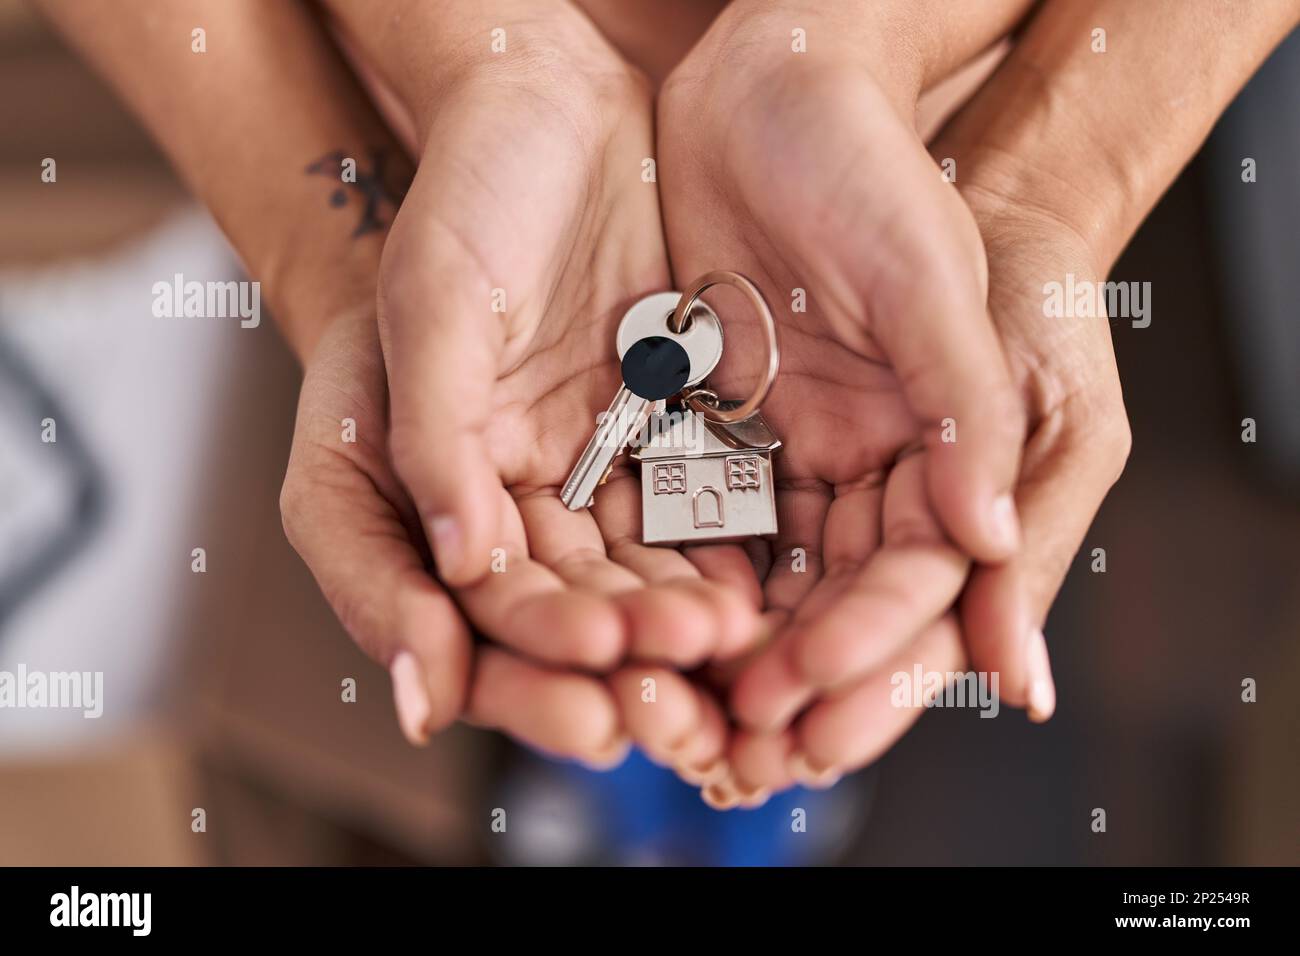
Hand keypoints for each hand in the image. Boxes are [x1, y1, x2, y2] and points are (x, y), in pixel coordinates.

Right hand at [322, 0, 764, 676]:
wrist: (555, 114)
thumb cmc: (465, 201)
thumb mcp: (431, 307)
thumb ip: (437, 439)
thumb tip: (457, 566)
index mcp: (444, 483)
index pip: (486, 598)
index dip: (541, 648)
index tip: (601, 687)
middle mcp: (527, 494)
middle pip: (577, 605)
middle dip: (631, 656)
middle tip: (689, 700)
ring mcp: (605, 467)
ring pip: (650, 570)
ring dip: (692, 621)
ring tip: (742, 651)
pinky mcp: (676, 435)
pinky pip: (712, 509)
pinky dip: (738, 553)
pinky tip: (775, 591)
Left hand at [657, 2, 1035, 772]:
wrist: (776, 92)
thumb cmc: (874, 169)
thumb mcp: (931, 278)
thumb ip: (965, 408)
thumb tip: (996, 548)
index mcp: (941, 440)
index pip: (915, 571)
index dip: (868, 643)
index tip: (808, 699)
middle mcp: (869, 460)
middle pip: (836, 596)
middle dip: (791, 671)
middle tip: (738, 743)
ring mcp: (788, 448)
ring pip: (761, 573)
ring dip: (723, 643)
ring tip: (677, 708)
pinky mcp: (713, 424)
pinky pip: (690, 517)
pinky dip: (667, 573)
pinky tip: (632, 625)